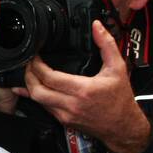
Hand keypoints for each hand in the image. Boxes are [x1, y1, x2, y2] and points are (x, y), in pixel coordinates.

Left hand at [14, 21, 151, 152]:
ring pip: (38, 101)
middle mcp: (72, 104)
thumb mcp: (118, 68)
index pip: (50, 77)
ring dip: (30, 86)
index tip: (36, 56)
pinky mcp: (64, 121)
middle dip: (28, 76)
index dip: (37, 65)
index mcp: (83, 89)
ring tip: (30, 73)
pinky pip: (44, 108)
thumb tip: (97, 26)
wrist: (124, 126)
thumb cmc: (121, 98)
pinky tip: (32, 89)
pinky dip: (37, 97)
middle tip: (28, 64)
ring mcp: (66, 114)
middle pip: (37, 91)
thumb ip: (107, 44)